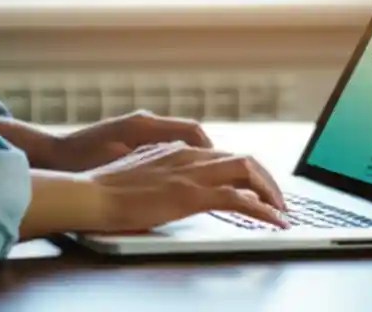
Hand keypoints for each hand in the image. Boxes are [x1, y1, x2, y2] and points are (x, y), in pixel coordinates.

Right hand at [20, 142, 287, 239]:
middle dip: (266, 181)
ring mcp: (191, 173)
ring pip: (247, 172)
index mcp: (175, 149)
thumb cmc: (103, 189)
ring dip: (271, 193)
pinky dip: (263, 209)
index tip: (255, 190)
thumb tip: (171, 186)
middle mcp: (187, 155)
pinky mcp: (190, 194)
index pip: (222, 155)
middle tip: (277, 202)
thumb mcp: (137, 173)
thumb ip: (159, 173)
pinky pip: (239, 199)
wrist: (89, 193)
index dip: (245, 172)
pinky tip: (274, 221)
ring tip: (282, 213)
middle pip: (242, 159)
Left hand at [46, 110, 213, 171]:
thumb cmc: (81, 155)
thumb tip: (183, 156)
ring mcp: (139, 128)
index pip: (191, 130)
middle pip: (190, 133)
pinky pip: (165, 144)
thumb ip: (150, 157)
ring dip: (194, 155)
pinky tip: (178, 176)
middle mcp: (144, 122)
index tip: (223, 166)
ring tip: (206, 177)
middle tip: (223, 173)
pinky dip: (178, 157)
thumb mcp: (117, 159)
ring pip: (179, 139)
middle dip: (208, 153)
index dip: (209, 148)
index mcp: (144, 124)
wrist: (54, 153)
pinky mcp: (132, 137)